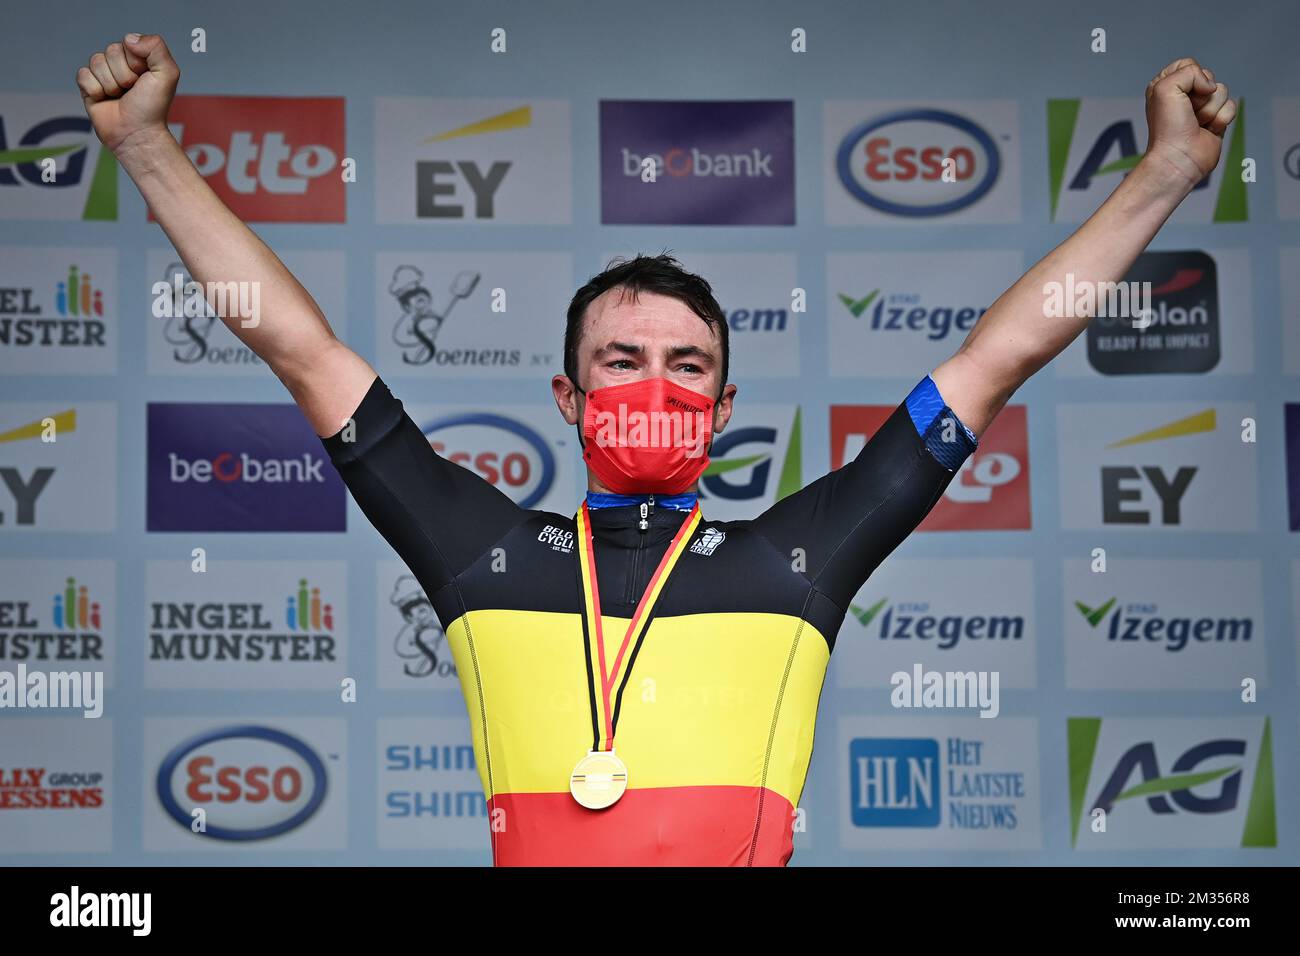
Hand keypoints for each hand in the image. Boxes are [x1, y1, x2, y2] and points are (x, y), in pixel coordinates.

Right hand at [75, 33, 179, 154]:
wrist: (137, 134)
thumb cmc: (153, 107)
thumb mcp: (167, 74)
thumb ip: (156, 47)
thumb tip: (129, 39)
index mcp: (139, 59)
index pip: (128, 43)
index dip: (136, 62)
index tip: (145, 79)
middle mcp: (120, 65)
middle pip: (110, 51)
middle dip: (124, 75)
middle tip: (132, 91)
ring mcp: (103, 75)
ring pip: (96, 62)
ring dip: (111, 84)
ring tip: (120, 97)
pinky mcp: (88, 87)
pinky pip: (83, 75)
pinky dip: (95, 90)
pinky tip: (105, 100)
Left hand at [1142, 57, 1236, 189]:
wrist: (1179, 158)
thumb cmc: (1167, 128)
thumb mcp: (1165, 88)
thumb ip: (1188, 71)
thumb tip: (1210, 85)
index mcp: (1165, 85)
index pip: (1188, 63)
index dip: (1190, 77)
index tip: (1181, 94)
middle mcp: (1183, 95)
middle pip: (1208, 77)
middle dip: (1202, 95)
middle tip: (1188, 112)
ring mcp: (1200, 108)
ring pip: (1222, 91)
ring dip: (1211, 109)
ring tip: (1197, 123)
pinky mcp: (1216, 119)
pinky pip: (1231, 106)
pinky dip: (1221, 119)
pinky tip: (1208, 130)